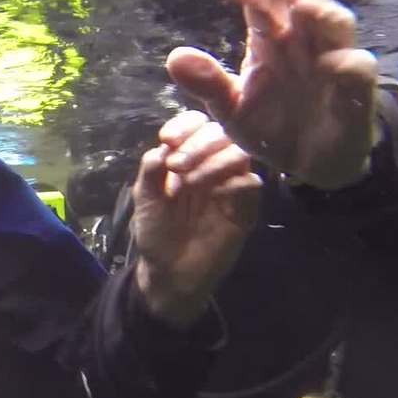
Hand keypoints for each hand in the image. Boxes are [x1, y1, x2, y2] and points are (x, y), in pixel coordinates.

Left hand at [130, 111, 261, 327]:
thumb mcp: (145, 198)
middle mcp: (212, 165)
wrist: (169, 273)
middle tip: (176, 165)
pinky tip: (214, 195)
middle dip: (198, 143)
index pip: (197, 124)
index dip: (186, 124)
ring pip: (240, 152)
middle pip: (221, 132)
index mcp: (189, 156)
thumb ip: (151, 169)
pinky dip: (233, 183)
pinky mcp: (245, 208)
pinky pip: (251, 183)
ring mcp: (231, 185)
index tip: (168, 138)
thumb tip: (163, 146)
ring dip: (213, 160)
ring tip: (189, 181)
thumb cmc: (157, 232)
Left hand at [167, 0, 378, 190]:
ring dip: (324, 12)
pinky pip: (359, 69)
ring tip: (305, 8)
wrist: (308, 165)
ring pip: (338, 23)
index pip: (262, 3)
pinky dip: (348, 63)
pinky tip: (331, 64)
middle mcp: (303, 43)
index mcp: (270, 40)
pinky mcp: (355, 92)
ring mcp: (333, 63)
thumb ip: (208, 85)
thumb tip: (175, 58)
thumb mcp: (232, 111)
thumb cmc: (271, 126)